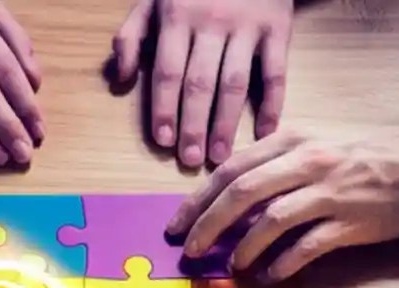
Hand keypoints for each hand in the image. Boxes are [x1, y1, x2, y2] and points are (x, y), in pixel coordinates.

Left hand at [114, 0, 293, 167]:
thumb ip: (130, 36)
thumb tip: (119, 78)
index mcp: (176, 16)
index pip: (168, 71)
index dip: (165, 108)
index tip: (163, 141)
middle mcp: (212, 22)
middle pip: (201, 82)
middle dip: (194, 124)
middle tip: (190, 160)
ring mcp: (247, 26)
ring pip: (235, 82)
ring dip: (227, 122)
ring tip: (220, 157)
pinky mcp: (278, 27)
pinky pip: (276, 71)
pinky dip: (273, 104)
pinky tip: (265, 133)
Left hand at [168, 129, 398, 281]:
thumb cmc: (367, 157)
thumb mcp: (316, 145)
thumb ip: (275, 166)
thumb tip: (229, 199)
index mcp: (292, 140)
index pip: (230, 168)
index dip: (197, 198)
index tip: (176, 224)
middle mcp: (307, 162)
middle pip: (241, 192)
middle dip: (207, 224)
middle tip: (190, 250)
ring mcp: (329, 192)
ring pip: (270, 220)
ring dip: (243, 247)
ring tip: (231, 266)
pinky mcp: (350, 222)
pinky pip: (306, 247)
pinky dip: (282, 264)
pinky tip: (268, 277)